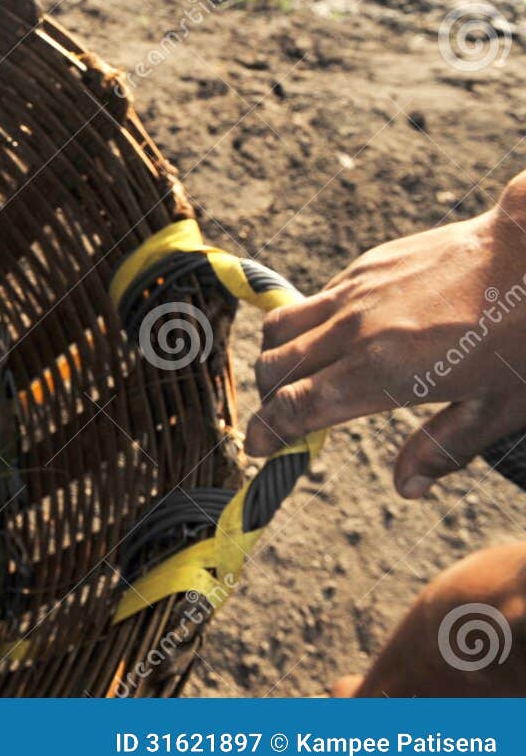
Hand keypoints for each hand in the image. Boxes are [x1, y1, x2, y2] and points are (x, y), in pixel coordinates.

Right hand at [248, 173, 525, 497]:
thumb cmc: (524, 336)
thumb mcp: (496, 408)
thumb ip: (443, 448)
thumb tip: (406, 488)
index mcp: (381, 373)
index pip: (297, 407)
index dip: (268, 431)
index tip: (256, 448)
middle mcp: (354, 331)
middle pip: (275, 368)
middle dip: (266, 400)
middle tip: (281, 419)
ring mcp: (355, 293)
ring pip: (280, 328)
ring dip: (274, 359)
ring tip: (294, 377)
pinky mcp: (364, 267)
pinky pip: (313, 300)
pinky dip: (304, 326)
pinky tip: (334, 339)